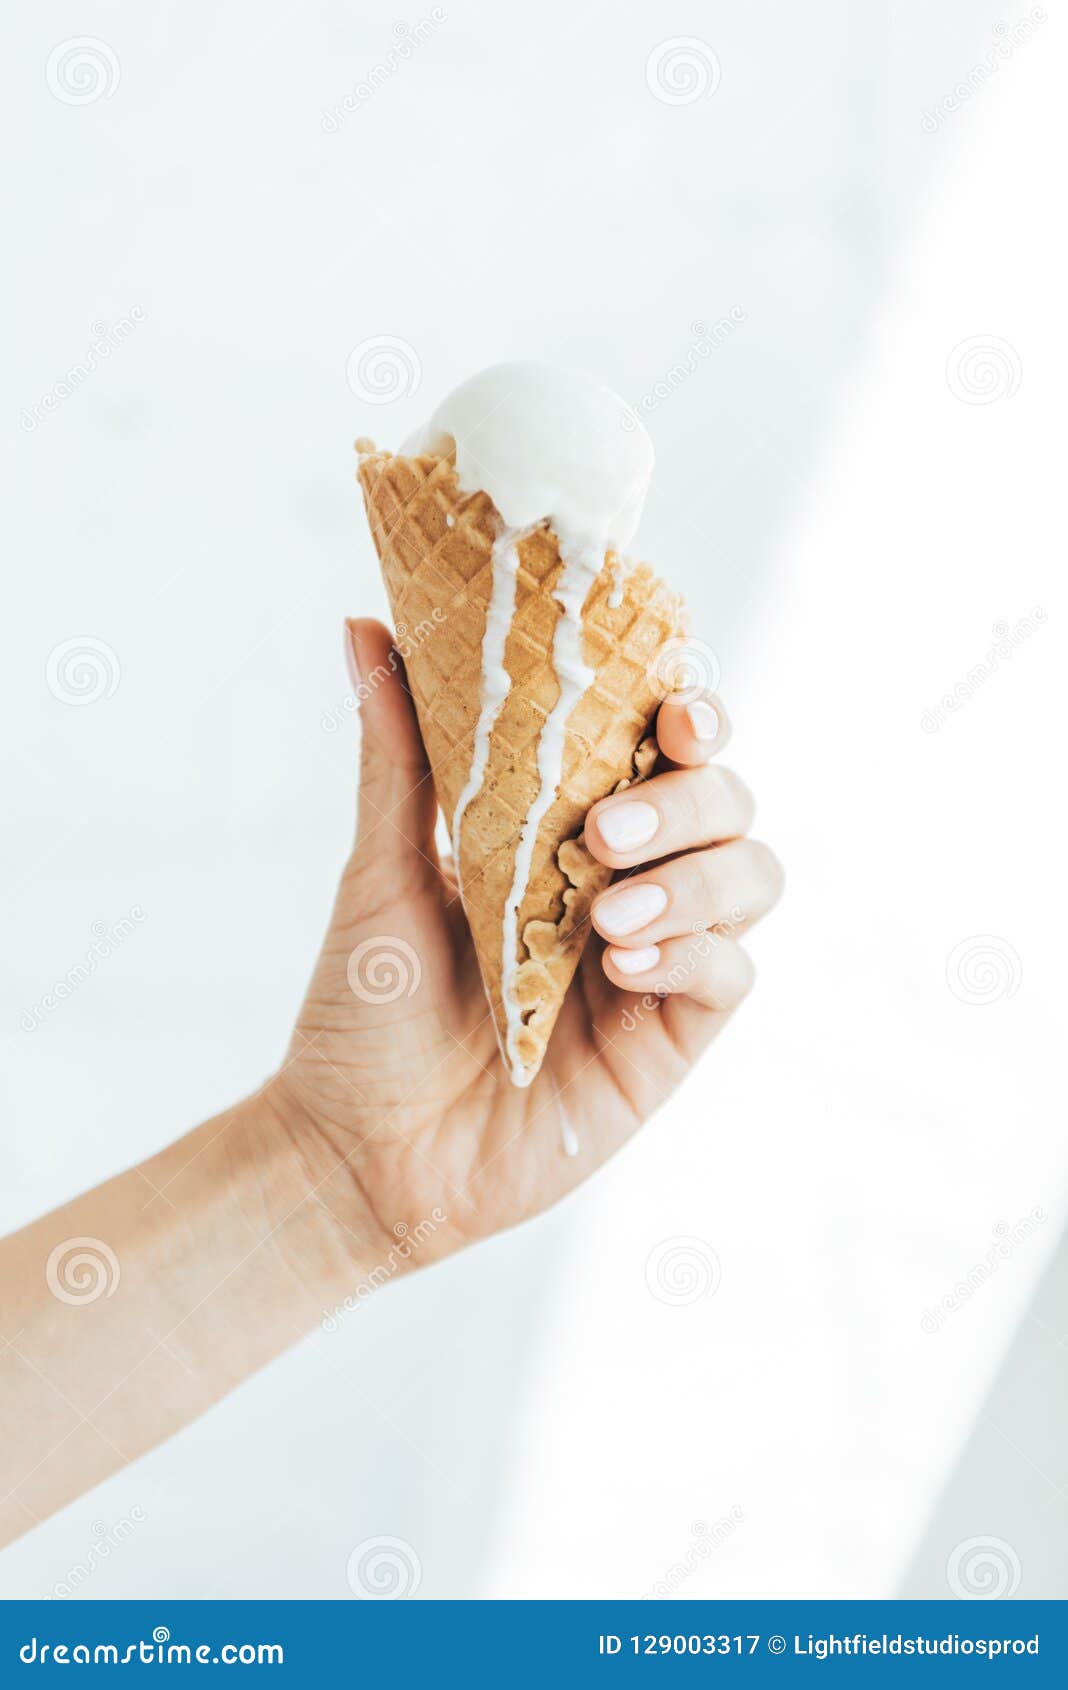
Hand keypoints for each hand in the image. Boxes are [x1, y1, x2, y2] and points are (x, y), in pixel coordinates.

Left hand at [268, 619, 782, 1272]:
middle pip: (726, 802)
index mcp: (568, 829)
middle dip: (686, 802)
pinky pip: (732, 975)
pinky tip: (621, 970)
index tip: (670, 709)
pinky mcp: (670, 1040)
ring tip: (605, 920)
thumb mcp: (380, 870)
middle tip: (602, 836)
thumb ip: (396, 753)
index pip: (665, 748)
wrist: (357, 1151)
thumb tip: (364, 625)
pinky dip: (693, 956)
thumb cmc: (364, 1010)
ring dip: (694, 880)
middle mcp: (628, 884)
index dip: (691, 713)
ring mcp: (659, 962)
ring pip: (752, 877)